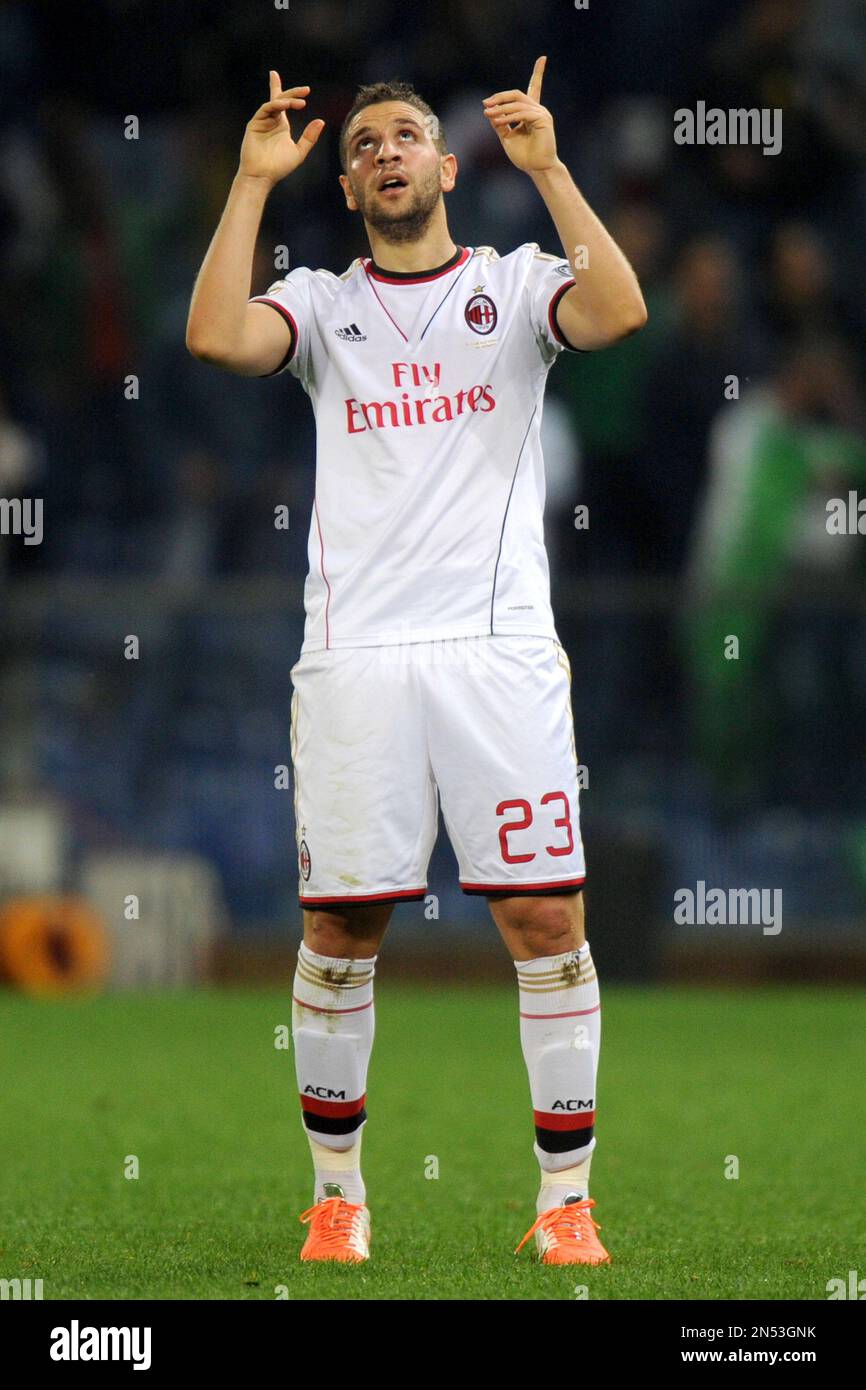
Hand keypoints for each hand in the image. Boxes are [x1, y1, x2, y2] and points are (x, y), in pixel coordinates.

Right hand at [238, 71, 324, 184]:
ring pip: (274, 103)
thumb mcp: (299, 152)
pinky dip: (276, 105)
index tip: (307, 90)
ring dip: (287, 100)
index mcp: (281, 126)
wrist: (263, 176)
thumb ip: (309, 138)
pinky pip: (265, 109)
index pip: (285, 104)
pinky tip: (286, 105)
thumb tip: (321, 121)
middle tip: (306, 90)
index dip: (293, 93)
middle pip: (280, 99)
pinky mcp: (254, 124)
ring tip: (300, 102)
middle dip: (292, 92)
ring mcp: (262, 121)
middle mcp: (271, 121)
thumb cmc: (279, 167)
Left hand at [482, 56, 558, 173]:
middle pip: (517, 95)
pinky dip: (509, 116)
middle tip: (486, 104)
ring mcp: (542, 113)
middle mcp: (538, 110)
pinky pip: (522, 113)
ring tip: (488, 114)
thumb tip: (488, 111)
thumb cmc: (524, 156)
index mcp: (531, 112)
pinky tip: (498, 121)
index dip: (539, 73)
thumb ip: (500, 123)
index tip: (543, 58)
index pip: (535, 88)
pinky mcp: (543, 120)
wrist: (537, 169)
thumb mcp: (507, 137)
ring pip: (517, 104)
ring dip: (501, 108)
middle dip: (500, 97)